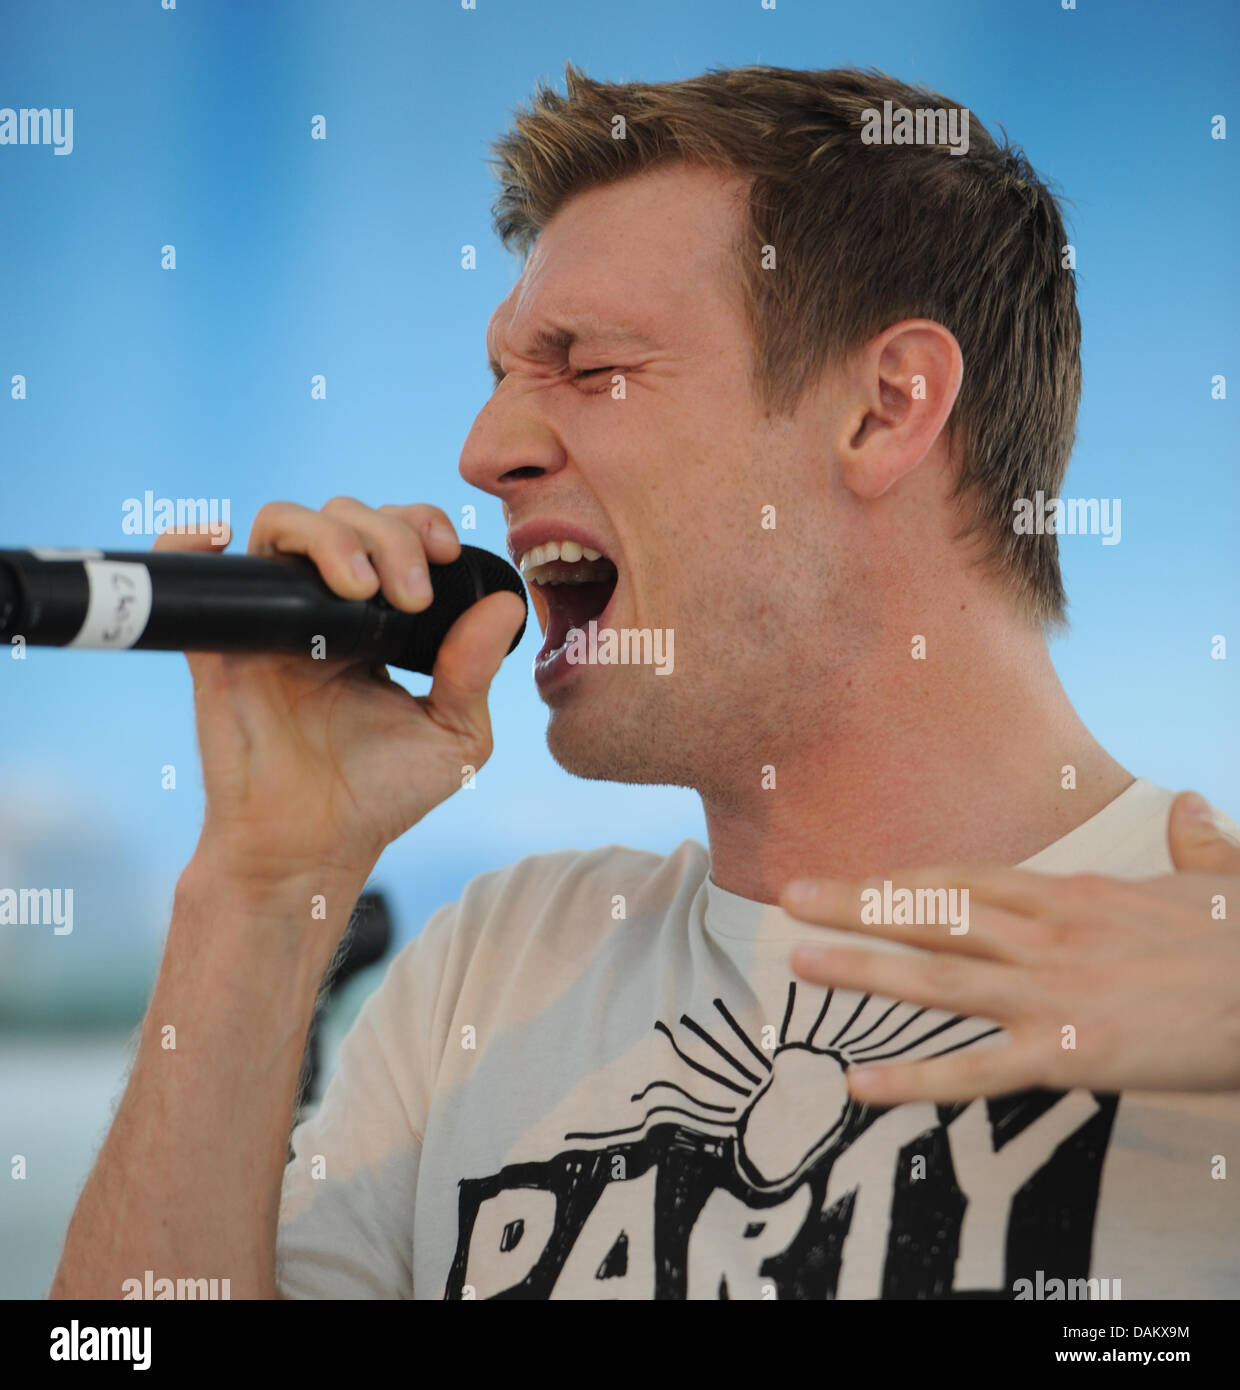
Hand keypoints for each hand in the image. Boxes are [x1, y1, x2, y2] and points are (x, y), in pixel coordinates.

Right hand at [157, 499, 524, 888]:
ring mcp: (268, 623)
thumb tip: (505, 605)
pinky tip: (219, 537)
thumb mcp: (454, 736)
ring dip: (325, 534)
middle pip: (342, 519)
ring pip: (280, 528)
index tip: (445, 554)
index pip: (391, 537)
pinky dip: (192, 539)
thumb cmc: (381, 796)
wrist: (312, 848)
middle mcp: (320, 611)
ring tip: (360, 584)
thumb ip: (476, 671)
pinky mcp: (220, 646)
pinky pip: (192, 573)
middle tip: (411, 594)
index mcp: (375, 622)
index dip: (418, 524)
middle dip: (387, 535)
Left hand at [781, 792, 1239, 1102]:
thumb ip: (1193, 845)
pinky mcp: (1069, 1053)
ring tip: (800, 961)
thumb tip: (1190, 808)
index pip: (968, 881)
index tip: (857, 884)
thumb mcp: (1222, 880)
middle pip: (933, 913)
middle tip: (789, 897)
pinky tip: (860, 1086)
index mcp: (1075, 894)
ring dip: (864, 968)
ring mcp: (1052, 993)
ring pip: (938, 977)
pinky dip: (914, 1080)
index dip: (905, 883)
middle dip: (857, 904)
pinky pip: (975, 1071)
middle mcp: (1048, 933)